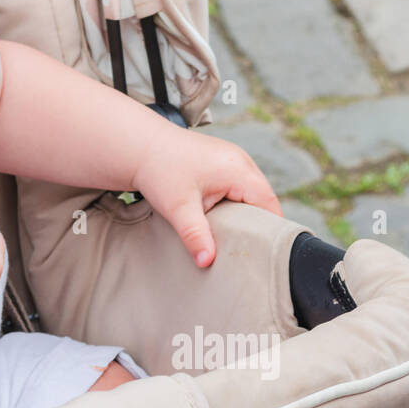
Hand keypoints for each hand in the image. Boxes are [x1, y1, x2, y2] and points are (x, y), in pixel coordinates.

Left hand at [131, 127, 281, 268]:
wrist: (139, 145)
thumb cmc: (159, 171)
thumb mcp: (177, 207)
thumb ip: (195, 235)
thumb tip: (206, 262)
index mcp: (238, 170)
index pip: (269, 205)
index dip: (269, 231)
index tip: (260, 254)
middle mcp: (241, 160)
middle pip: (263, 199)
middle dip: (256, 224)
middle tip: (244, 250)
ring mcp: (233, 158)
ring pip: (250, 193)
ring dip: (243, 213)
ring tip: (231, 236)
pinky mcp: (222, 160)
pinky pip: (238, 185)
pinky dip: (233, 202)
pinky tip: (219, 217)